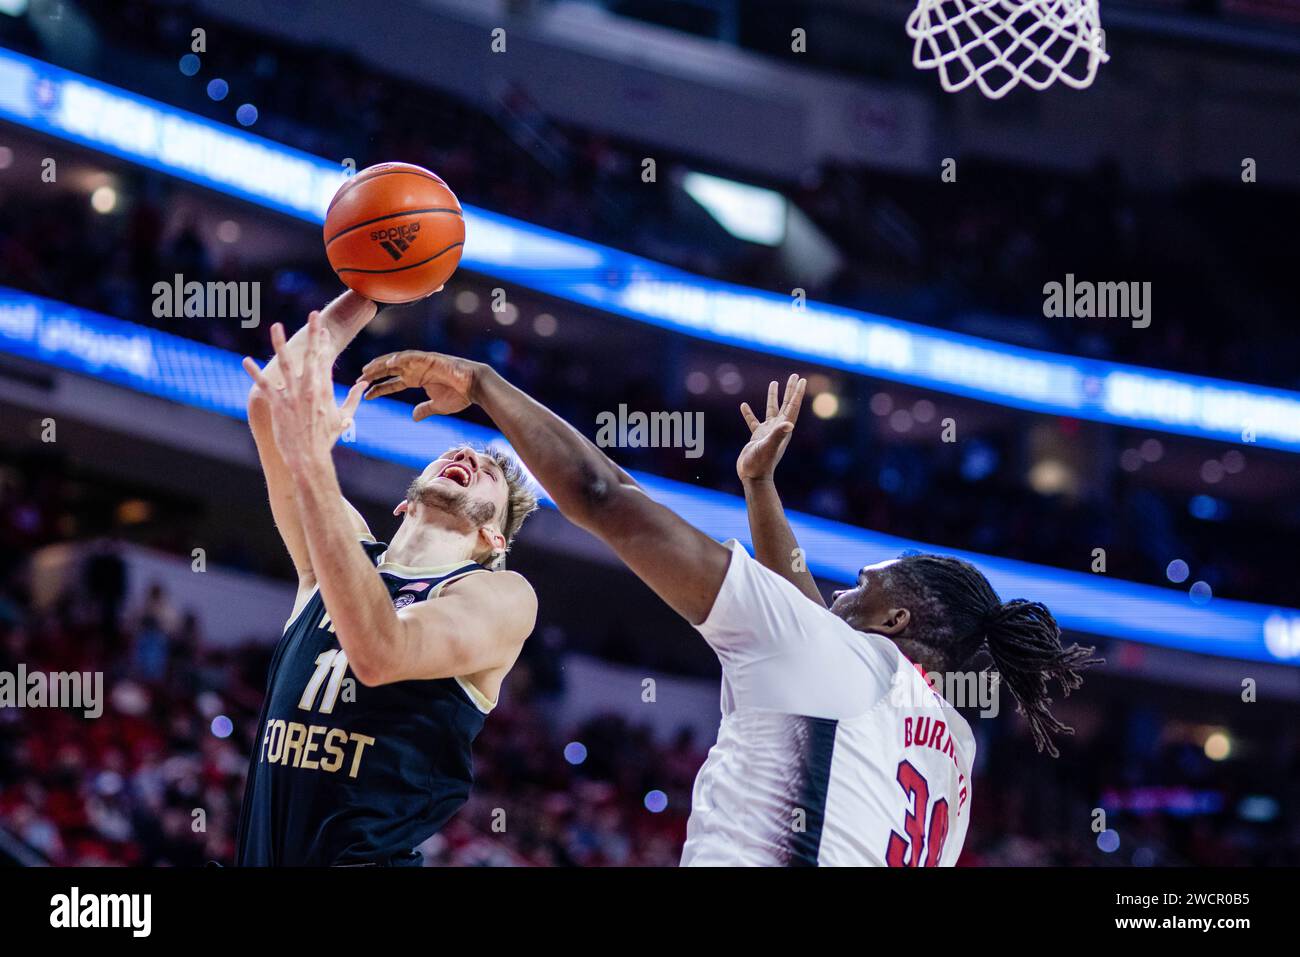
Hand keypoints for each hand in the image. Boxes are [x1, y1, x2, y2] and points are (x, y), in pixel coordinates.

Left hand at [241, 313, 364, 471]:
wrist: (309, 456)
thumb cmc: (325, 438)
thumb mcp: (344, 417)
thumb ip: (353, 399)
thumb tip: (363, 385)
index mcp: (325, 389)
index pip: (326, 360)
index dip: (324, 343)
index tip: (323, 330)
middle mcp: (309, 387)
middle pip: (311, 354)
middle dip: (313, 333)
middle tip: (313, 315)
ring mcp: (292, 394)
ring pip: (285, 363)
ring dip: (280, 343)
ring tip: (276, 326)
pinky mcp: (277, 403)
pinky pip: (264, 384)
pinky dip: (254, 372)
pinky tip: (245, 360)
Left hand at [360, 350, 482, 420]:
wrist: (474, 387)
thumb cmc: (459, 395)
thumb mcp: (437, 406)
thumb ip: (424, 410)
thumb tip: (413, 417)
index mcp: (416, 379)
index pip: (392, 384)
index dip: (379, 389)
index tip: (366, 396)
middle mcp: (416, 370)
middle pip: (389, 370)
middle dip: (374, 374)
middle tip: (358, 381)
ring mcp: (422, 363)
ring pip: (396, 361)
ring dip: (381, 364)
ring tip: (368, 370)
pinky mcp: (430, 359)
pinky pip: (412, 357)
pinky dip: (401, 359)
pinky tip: (389, 363)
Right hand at [737, 374, 805, 482]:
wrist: (753, 476)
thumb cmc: (761, 463)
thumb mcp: (768, 446)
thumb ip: (778, 434)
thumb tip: (789, 424)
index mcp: (783, 428)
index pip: (793, 406)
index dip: (797, 393)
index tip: (802, 380)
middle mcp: (778, 428)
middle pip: (786, 404)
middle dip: (790, 390)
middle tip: (794, 376)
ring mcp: (767, 431)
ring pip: (771, 409)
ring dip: (773, 397)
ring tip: (774, 383)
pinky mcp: (757, 436)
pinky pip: (753, 421)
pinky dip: (749, 413)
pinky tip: (744, 405)